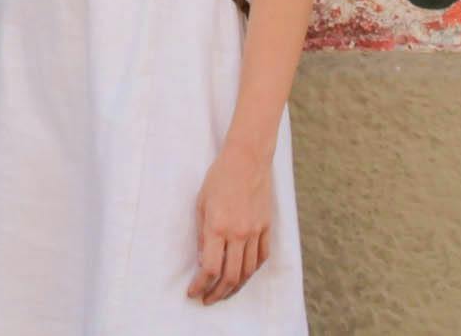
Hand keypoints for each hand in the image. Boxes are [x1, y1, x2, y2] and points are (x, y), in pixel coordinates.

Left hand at [189, 141, 272, 304]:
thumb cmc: (218, 178)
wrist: (246, 160)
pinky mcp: (267, 228)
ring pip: (248, 271)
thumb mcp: (201, 204)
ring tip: (224, 292)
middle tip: (207, 299)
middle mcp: (238, 233)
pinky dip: (253, 270)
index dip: (200, 285)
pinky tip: (244, 275)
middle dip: (217, 293)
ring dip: (235, 286)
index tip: (193, 293)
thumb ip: (201, 234)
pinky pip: (262, 257)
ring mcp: (255, 232)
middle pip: (230, 276)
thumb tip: (202, 260)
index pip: (209, 268)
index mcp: (217, 227)